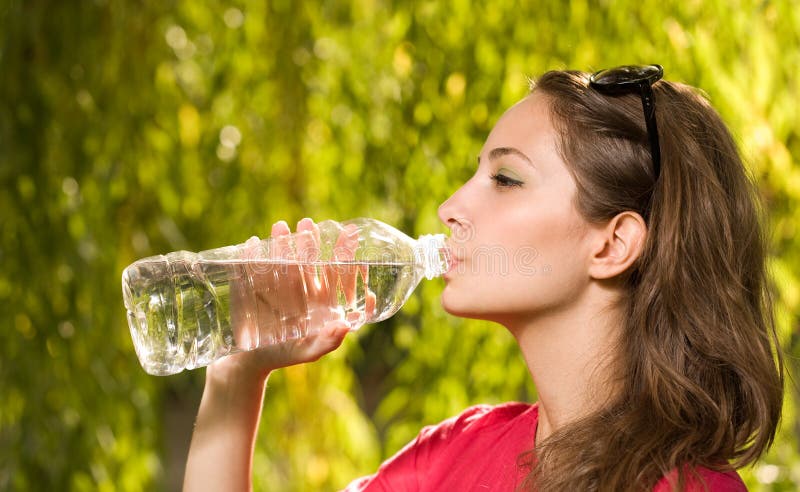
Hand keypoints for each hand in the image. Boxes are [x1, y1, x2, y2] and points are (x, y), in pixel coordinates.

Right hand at [213, 218, 374, 380]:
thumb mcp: (310, 352)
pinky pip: (251, 270)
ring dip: (280, 244)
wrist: (249, 365)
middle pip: (306, 260)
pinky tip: (252, 244)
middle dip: (308, 241)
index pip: (334, 272)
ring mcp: (274, 286)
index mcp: (319, 298)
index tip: (348, 233)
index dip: (342, 253)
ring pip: (280, 260)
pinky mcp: (250, 289)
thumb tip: (346, 325)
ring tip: (280, 227)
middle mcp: (299, 288)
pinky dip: (250, 257)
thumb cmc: (285, 356)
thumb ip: (329, 341)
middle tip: (308, 223)